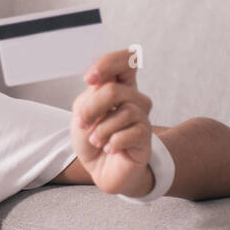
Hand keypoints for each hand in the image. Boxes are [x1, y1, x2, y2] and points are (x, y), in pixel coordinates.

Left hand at [69, 49, 154, 197]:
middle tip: (82, 123)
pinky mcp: (146, 137)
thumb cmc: (92, 139)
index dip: (109, 64)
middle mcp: (134, 98)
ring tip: (97, 141)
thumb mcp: (83, 114)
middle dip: (91, 109)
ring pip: (124, 112)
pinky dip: (113, 143)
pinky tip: (110, 148)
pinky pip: (130, 133)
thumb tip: (102, 86)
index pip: (126, 60)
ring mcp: (142, 117)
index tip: (90, 79)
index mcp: (118, 86)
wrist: (100, 169)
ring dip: (101, 130)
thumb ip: (92, 96)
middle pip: (114, 90)